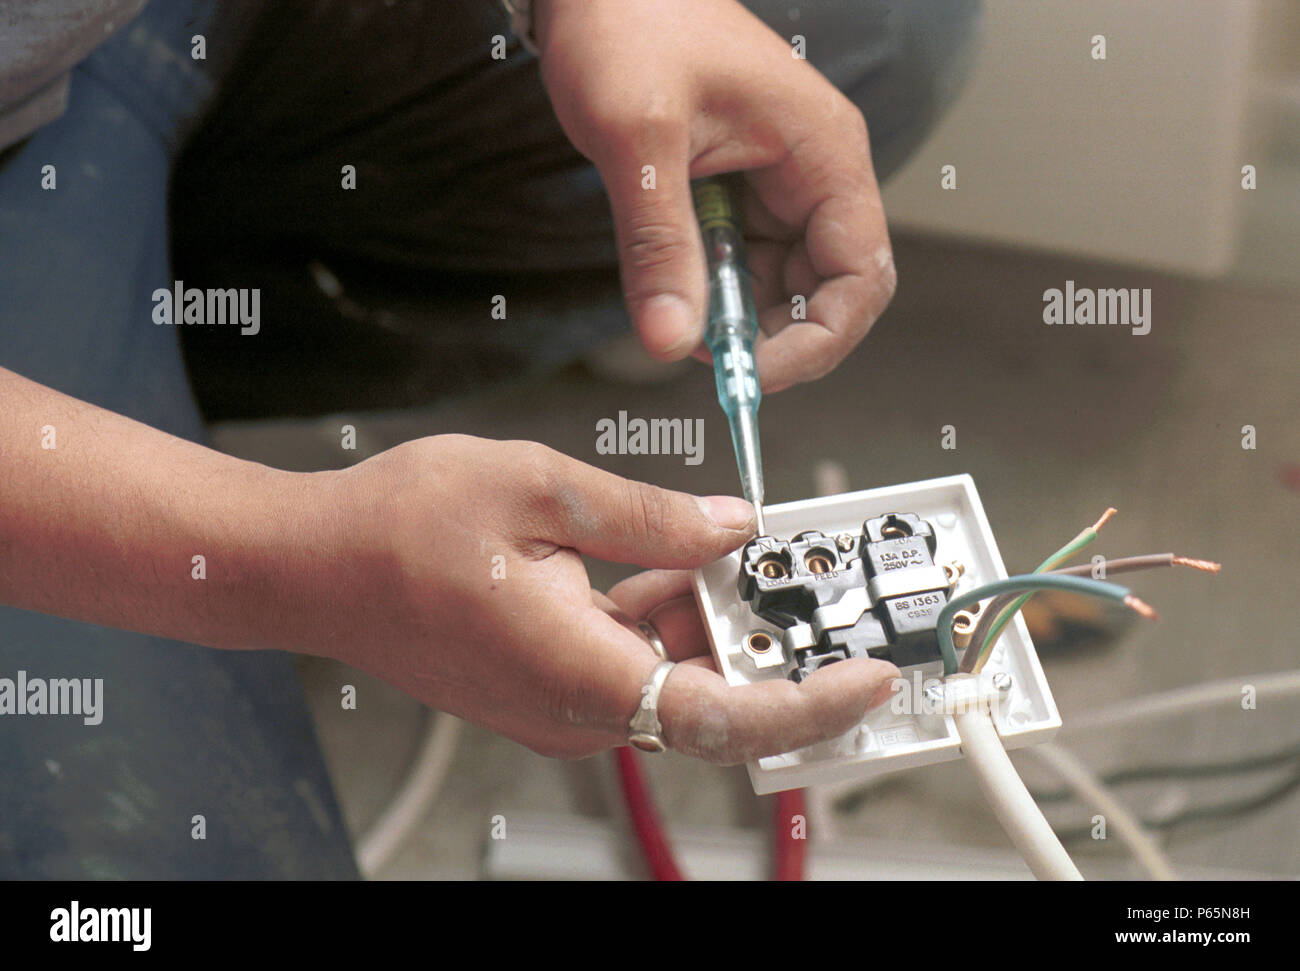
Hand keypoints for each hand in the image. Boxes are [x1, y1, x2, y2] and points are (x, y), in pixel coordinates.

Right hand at [318, 435, 897, 761]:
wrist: (312, 566)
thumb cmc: (397, 529)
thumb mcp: (538, 486)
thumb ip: (651, 515)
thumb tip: (732, 527)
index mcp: (579, 670)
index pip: (725, 716)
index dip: (809, 703)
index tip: (867, 677)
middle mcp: (574, 706)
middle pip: (709, 692)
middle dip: (761, 634)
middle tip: (797, 572)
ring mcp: (559, 701)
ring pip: (672, 672)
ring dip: (710, 618)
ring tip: (733, 552)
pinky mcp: (548, 682)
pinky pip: (631, 658)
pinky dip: (664, 615)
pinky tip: (673, 558)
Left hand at [534, 0, 895, 391]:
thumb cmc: (630, 23)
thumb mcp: (639, 140)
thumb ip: (658, 246)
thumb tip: (670, 340)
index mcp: (823, 152)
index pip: (862, 274)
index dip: (819, 339)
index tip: (756, 374)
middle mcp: (813, 174)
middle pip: (826, 293)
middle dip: (772, 336)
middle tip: (707, 357)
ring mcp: (778, 188)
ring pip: (779, 288)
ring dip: (736, 318)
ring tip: (678, 312)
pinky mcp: (740, 197)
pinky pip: (741, 267)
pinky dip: (711, 293)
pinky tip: (674, 288)